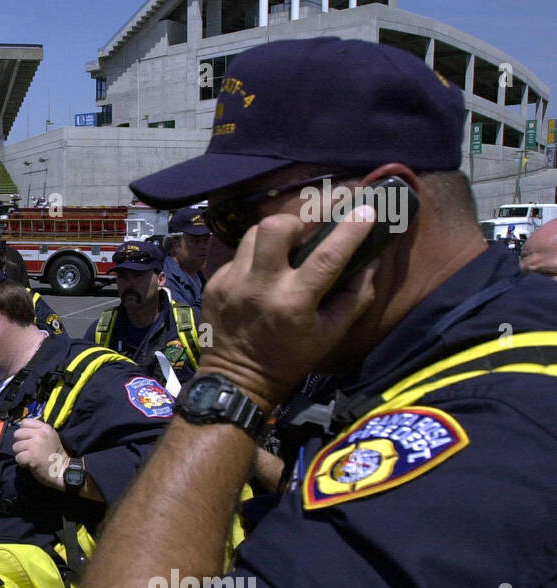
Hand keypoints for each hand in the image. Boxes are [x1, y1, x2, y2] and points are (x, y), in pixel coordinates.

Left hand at [11, 418, 67, 489]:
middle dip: (20, 443)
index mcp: (45, 428)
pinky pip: (17, 457)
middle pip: (17, 434)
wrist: (62, 470)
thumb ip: (38, 431)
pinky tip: (29, 464)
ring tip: (30, 457)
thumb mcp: (50, 437)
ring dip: (20, 454)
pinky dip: (22, 463)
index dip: (24, 431)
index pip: (24, 422)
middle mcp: (40, 434)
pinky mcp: (31, 456)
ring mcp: (35, 445)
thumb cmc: (55, 455)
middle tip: (28, 450)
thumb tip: (22, 430)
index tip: (28, 439)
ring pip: (15, 446)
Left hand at [198, 205, 380, 408]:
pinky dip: (257, 255)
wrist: (236, 379)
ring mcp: (231, 282)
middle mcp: (259, 287)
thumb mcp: (332, 333)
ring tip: (291, 243)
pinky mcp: (215, 281)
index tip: (368, 208)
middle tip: (316, 222)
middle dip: (301, 217)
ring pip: (255, 232)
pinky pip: (240, 253)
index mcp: (293, 303)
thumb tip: (373, 257)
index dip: (350, 229)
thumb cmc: (291, 357)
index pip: (327, 256)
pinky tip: (266, 268)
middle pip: (277, 227)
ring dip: (277, 232)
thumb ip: (357, 295)